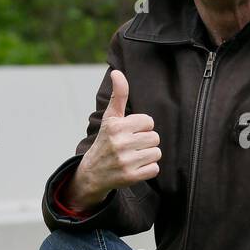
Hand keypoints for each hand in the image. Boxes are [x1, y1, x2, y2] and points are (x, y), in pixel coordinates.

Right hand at [68, 69, 160, 207]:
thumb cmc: (106, 140)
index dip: (142, 127)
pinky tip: (135, 168)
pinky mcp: (131, 177)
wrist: (93, 173)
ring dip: (148, 155)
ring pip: (156, 153)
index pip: (148, 122)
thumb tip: (117, 72)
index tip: (130, 132)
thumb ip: (118, 95)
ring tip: (133, 156)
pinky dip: (147, 169)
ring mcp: (125, 161)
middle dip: (146, 141)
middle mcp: (119, 143)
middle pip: (155, 137)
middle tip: (132, 146)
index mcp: (115, 126)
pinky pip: (155, 169)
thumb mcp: (110, 118)